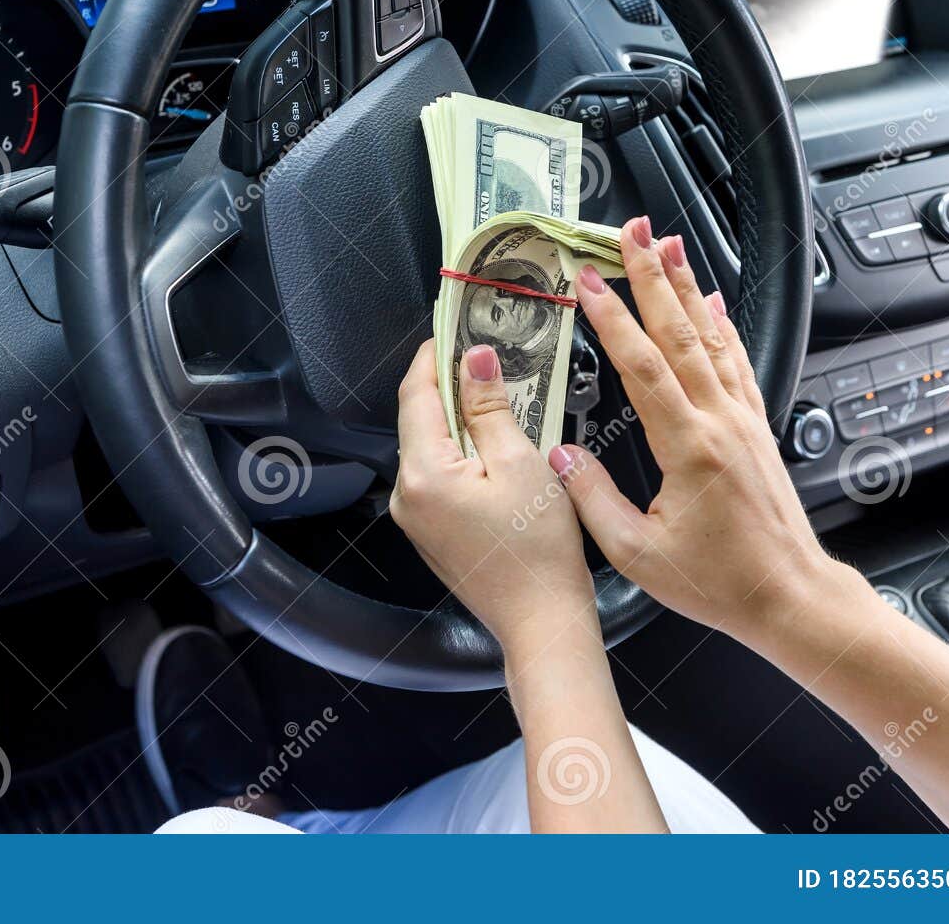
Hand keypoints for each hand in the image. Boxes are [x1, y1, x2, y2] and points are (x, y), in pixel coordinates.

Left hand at [390, 339, 596, 652]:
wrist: (542, 622)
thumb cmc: (538, 550)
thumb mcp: (521, 463)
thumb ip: (489, 407)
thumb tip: (472, 358)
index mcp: (422, 473)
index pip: (417, 394)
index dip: (435, 355)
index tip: (453, 326)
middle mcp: (406, 494)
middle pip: (420, 419)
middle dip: (450, 384)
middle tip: (483, 352)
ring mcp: (415, 516)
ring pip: (431, 446)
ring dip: (459, 418)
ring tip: (497, 393)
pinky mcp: (432, 530)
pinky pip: (440, 475)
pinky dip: (463, 451)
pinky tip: (494, 443)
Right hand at [549, 216, 835, 644]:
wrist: (789, 598)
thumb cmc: (719, 584)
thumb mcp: (637, 554)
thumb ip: (592, 500)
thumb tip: (558, 457)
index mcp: (689, 449)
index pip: (644, 366)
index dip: (613, 318)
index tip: (587, 281)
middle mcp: (721, 423)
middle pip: (682, 333)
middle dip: (653, 277)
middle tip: (634, 232)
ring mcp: (744, 422)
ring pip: (712, 339)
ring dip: (687, 289)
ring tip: (670, 246)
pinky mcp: (757, 430)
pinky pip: (737, 363)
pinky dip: (722, 327)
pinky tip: (713, 304)